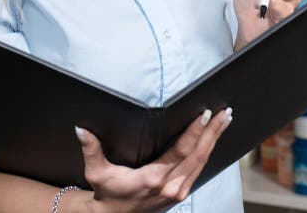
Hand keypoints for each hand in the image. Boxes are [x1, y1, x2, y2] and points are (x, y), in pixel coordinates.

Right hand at [76, 108, 231, 212]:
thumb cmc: (106, 193)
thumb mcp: (96, 173)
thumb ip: (91, 150)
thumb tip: (81, 130)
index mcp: (153, 178)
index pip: (180, 151)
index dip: (194, 132)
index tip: (204, 115)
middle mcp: (170, 186)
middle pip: (198, 155)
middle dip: (212, 133)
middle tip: (224, 113)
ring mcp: (178, 192)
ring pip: (202, 162)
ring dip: (214, 140)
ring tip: (225, 121)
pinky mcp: (180, 193)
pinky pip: (199, 169)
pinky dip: (209, 151)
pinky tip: (214, 138)